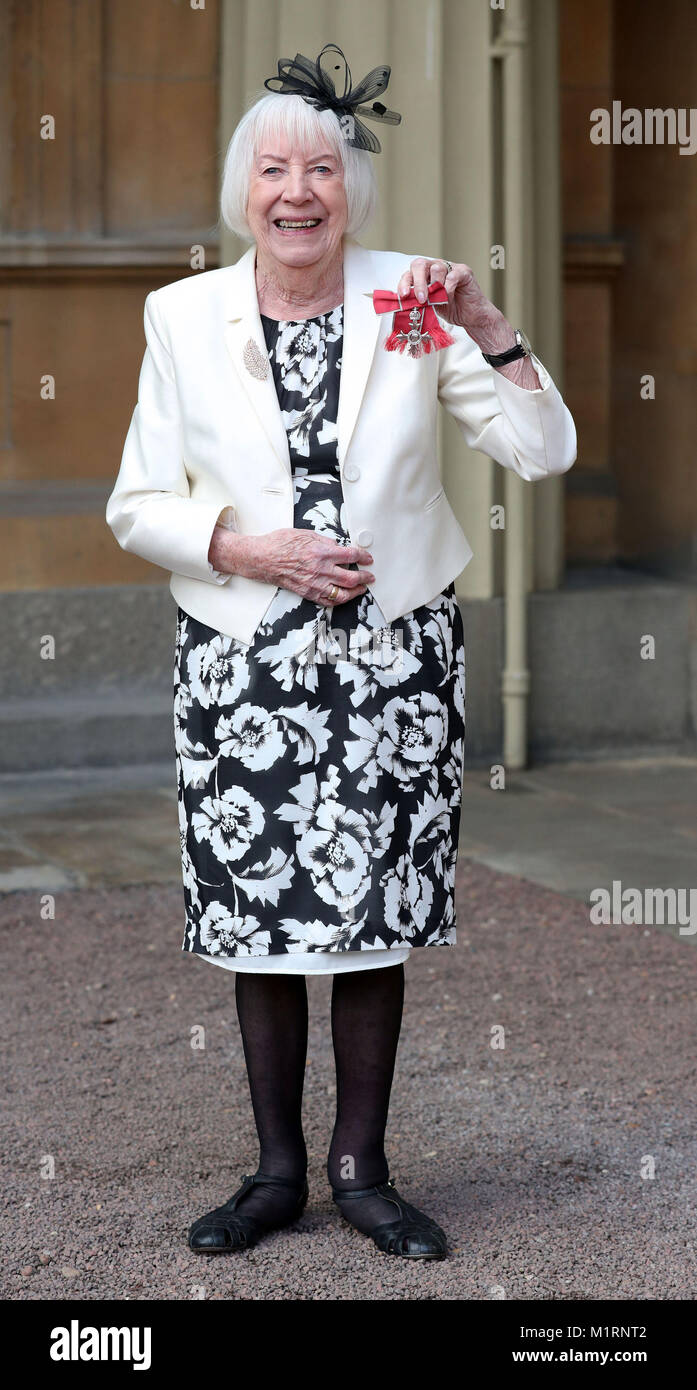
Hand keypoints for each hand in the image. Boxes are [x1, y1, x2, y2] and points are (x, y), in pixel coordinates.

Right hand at [209, 526, 374, 605]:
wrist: (262, 558)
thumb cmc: (280, 544)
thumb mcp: (306, 534)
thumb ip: (325, 541)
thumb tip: (338, 546)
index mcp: (322, 552)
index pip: (351, 555)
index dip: (364, 557)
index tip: (368, 559)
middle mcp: (320, 570)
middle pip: (352, 577)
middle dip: (365, 577)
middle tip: (370, 576)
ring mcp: (314, 584)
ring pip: (343, 593)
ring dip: (356, 592)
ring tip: (361, 589)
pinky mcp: (307, 593)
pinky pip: (328, 601)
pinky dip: (339, 600)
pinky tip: (343, 596)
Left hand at [395, 256, 540, 388]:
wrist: (470, 317)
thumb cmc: (450, 309)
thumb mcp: (429, 306)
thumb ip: (418, 300)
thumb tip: (404, 301)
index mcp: (425, 275)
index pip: (409, 273)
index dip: (404, 283)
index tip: (403, 296)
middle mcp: (435, 268)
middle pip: (419, 264)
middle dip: (417, 283)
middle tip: (421, 299)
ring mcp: (450, 267)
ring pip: (436, 267)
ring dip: (435, 287)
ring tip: (440, 300)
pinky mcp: (463, 271)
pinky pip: (452, 275)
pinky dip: (448, 288)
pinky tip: (449, 296)